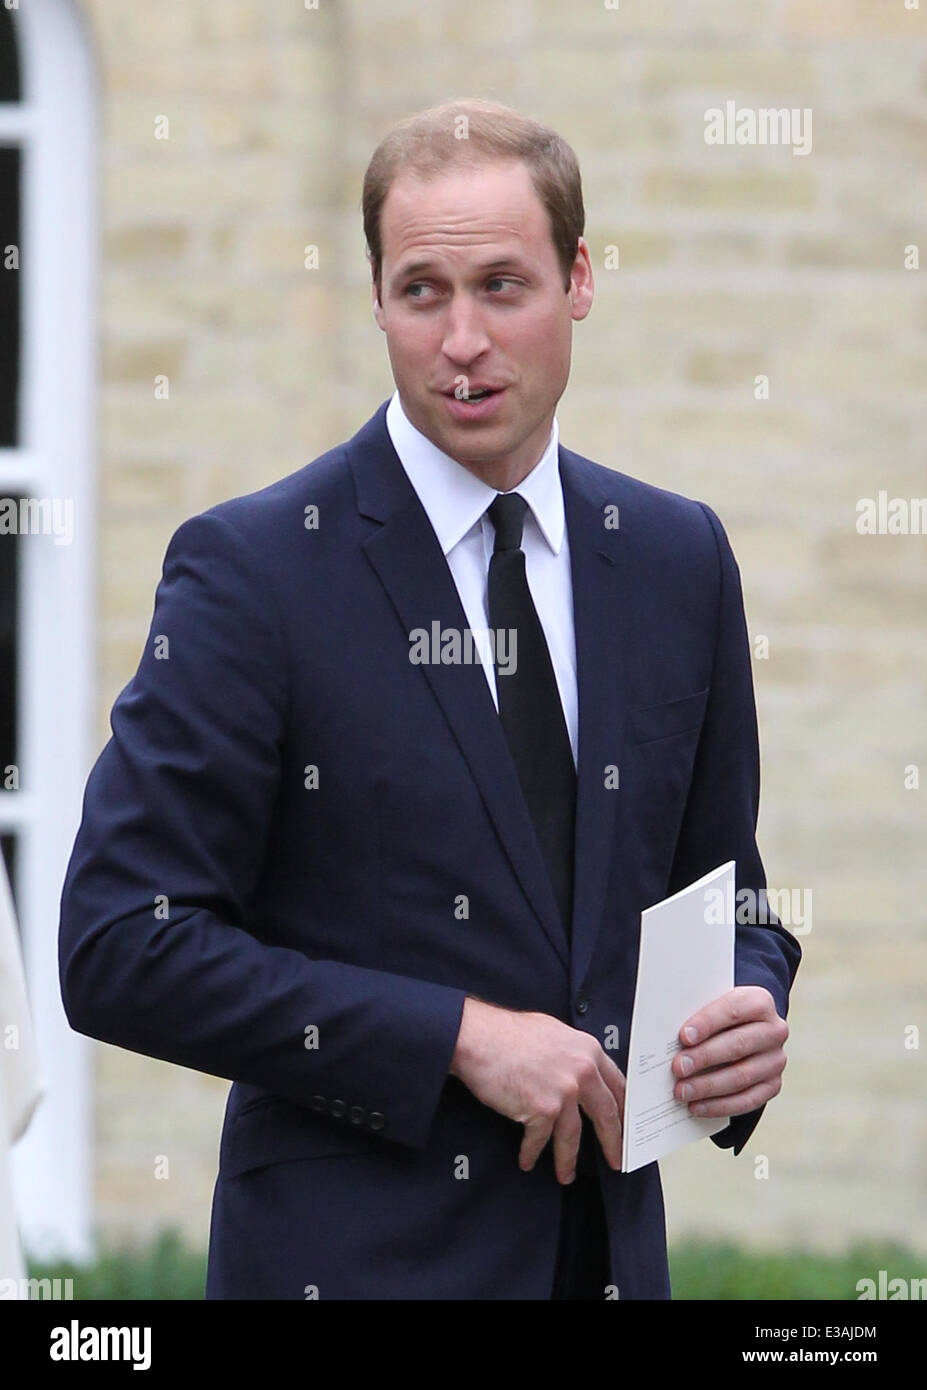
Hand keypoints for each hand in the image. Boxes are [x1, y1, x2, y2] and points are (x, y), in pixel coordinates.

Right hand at [449, 997, 624, 1182]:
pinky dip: (531, 1152)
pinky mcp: (542, 1109)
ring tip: (565, 1174)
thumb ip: (573, 1054)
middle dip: (612, 1143)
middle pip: (606, 1115)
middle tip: (615, 1160)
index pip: (618, 1086)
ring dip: (568, 1160)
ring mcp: (564, 1091)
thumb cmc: (507, 1033)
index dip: (624, 1111)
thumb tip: (580, 1072)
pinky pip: (540, 1140)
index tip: (626, 1127)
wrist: (478, 1038)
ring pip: (573, 1136)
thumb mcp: (553, 1033)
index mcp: (588, 1051)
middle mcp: (582, 1071)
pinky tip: (527, 1160)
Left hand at [672, 985, 787, 1117]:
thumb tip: (667, 1037)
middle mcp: (774, 1030)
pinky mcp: (773, 1085)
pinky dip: (720, 1106)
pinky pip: (748, 1100)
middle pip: (738, 1045)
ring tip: (681, 1092)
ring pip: (742, 1076)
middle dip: (705, 1057)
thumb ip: (697, 1017)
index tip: (684, 1036)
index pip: (733, 1010)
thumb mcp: (711, 1007)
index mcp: (759, 1002)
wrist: (746, 1030)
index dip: (708, 1023)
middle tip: (678, 1068)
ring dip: (708, 1086)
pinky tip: (697, 1107)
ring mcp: (776, 1060)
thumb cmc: (719, 1018)